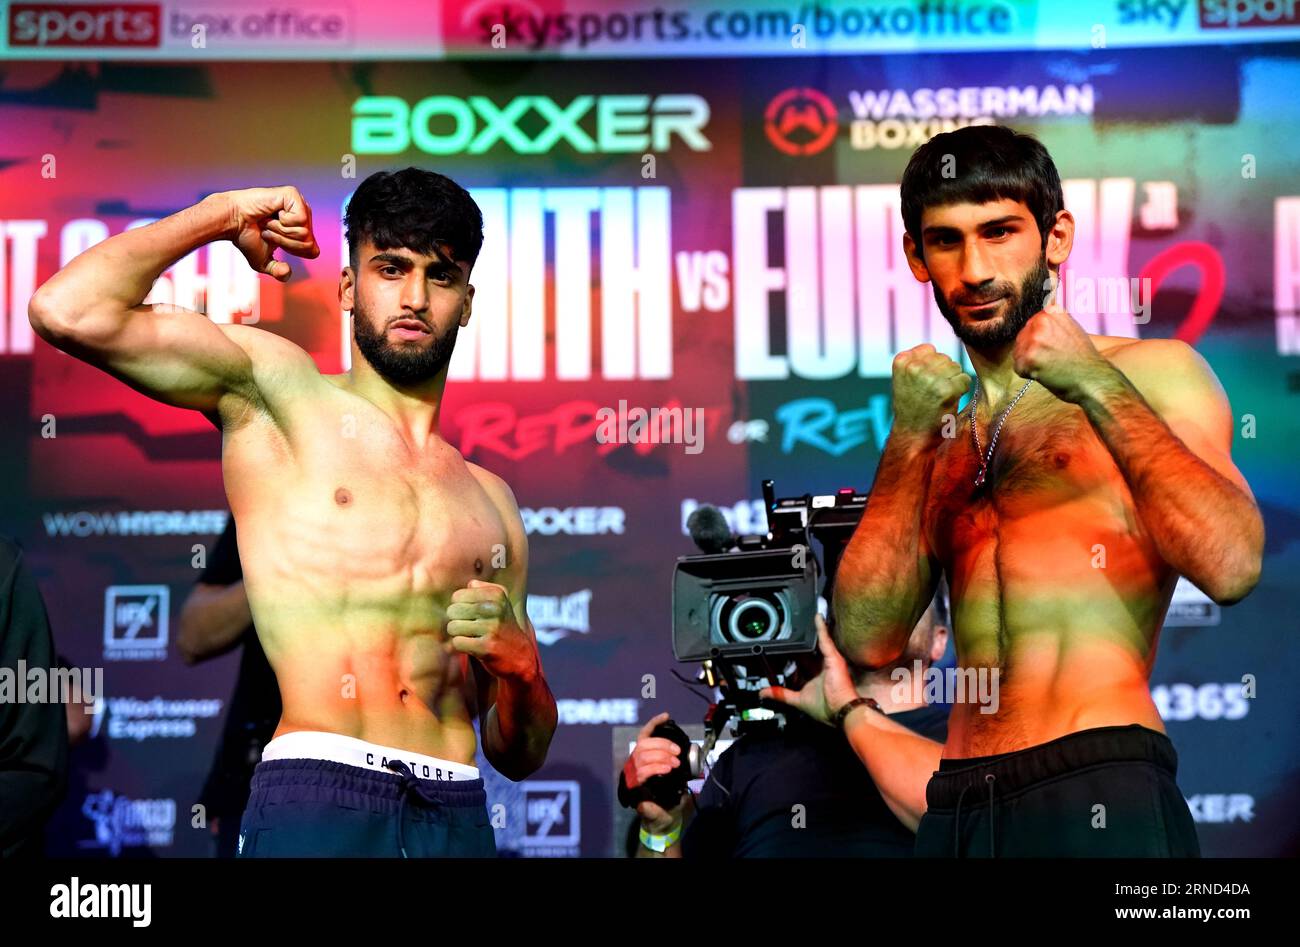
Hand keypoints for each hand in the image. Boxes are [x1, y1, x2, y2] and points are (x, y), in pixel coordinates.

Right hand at [217, 186, 319, 281]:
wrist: (232, 221)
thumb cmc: (246, 237)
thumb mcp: (264, 262)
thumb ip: (278, 272)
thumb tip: (287, 273)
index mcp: (301, 230)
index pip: (313, 251)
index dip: (293, 251)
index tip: (274, 241)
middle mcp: (303, 217)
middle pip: (309, 242)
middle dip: (285, 242)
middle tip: (268, 230)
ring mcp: (299, 204)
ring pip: (304, 231)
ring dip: (280, 231)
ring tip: (267, 222)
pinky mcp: (293, 195)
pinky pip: (301, 219)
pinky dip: (282, 221)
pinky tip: (271, 213)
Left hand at [445, 579, 539, 683]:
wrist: (519, 655)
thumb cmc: (502, 626)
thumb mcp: (500, 602)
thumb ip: (483, 588)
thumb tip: (470, 584)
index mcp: (496, 594)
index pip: (457, 596)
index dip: (459, 606)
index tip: (471, 614)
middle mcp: (495, 608)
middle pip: (453, 611)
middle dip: (456, 620)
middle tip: (469, 627)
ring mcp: (491, 628)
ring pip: (453, 627)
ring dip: (458, 634)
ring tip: (471, 636)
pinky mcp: (486, 647)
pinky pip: (457, 642)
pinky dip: (461, 646)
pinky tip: (473, 646)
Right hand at [623, 712, 684, 832]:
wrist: (664, 823)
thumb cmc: (668, 800)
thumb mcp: (674, 779)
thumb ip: (673, 765)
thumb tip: (681, 750)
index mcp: (643, 759)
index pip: (644, 736)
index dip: (653, 724)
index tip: (666, 716)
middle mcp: (634, 765)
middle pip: (643, 745)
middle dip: (662, 745)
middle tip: (677, 754)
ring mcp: (632, 777)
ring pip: (642, 757)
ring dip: (660, 757)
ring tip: (673, 764)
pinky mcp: (634, 789)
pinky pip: (641, 774)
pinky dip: (654, 768)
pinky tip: (665, 769)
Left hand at [760, 614, 860, 725]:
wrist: (841, 710)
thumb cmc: (826, 707)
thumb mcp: (797, 699)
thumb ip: (781, 694)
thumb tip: (763, 693)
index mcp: (816, 678)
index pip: (802, 664)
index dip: (792, 658)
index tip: (780, 651)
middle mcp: (823, 668)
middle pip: (808, 652)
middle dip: (798, 645)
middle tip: (785, 632)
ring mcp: (830, 661)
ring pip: (816, 643)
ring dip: (810, 633)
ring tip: (801, 619)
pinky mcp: (834, 657)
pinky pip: (826, 639)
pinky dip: (821, 628)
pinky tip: (817, 617)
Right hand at [891, 343, 972, 436]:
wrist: (912, 435)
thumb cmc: (910, 408)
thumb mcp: (903, 380)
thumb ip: (916, 363)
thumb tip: (939, 353)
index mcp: (902, 361)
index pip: (929, 350)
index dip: (932, 366)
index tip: (924, 383)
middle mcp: (914, 367)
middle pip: (944, 358)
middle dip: (944, 374)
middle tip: (933, 393)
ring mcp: (930, 378)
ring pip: (956, 367)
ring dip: (953, 382)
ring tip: (940, 397)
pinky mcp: (946, 389)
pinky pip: (965, 379)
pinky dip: (961, 390)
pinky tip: (948, 401)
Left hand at [1011, 304, 1115, 402]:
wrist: (1093, 378)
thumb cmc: (1083, 358)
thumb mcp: (1070, 329)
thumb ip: (1053, 323)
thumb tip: (1036, 321)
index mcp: (1051, 312)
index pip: (1031, 326)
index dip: (1039, 341)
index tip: (1052, 348)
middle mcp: (1041, 321)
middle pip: (1021, 338)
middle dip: (1032, 351)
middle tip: (1052, 359)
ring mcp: (1034, 340)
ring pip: (1018, 353)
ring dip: (1029, 363)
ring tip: (1050, 366)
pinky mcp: (1029, 358)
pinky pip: (1019, 367)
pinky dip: (1029, 374)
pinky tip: (1046, 373)